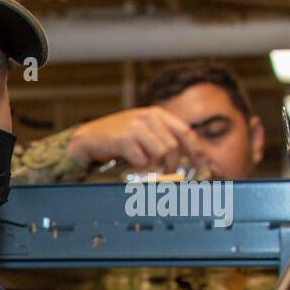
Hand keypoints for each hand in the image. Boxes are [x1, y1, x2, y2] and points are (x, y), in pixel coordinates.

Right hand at [67, 106, 205, 173]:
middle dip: (173, 164)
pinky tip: (133, 166)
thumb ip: (161, 136)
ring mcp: (136, 127)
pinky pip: (142, 159)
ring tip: (150, 171)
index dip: (196, 150)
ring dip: (158, 167)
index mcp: (157, 114)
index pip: (185, 132)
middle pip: (174, 146)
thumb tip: (185, 156)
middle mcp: (149, 118)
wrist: (88, 138)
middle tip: (169, 174)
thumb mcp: (142, 130)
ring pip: (161, 153)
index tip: (200, 164)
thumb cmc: (116, 138)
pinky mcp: (124, 139)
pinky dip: (140, 166)